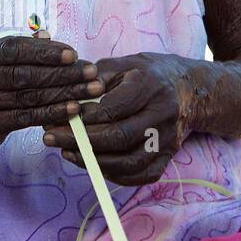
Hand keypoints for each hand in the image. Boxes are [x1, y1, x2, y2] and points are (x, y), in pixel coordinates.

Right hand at [0, 31, 104, 154]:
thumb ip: (18, 48)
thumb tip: (46, 35)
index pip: (13, 49)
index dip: (44, 52)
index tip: (72, 54)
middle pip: (24, 74)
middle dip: (62, 73)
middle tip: (90, 72)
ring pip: (29, 96)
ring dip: (64, 93)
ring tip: (89, 90)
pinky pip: (26, 117)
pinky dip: (52, 112)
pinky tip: (73, 108)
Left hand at [41, 52, 205, 185]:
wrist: (188, 89)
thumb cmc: (145, 75)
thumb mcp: (122, 64)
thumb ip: (95, 77)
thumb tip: (66, 92)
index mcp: (150, 86)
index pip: (113, 108)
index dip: (83, 118)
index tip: (58, 118)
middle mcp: (162, 114)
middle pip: (120, 137)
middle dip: (81, 141)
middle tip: (52, 139)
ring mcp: (168, 138)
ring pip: (130, 162)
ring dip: (94, 162)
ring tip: (68, 153)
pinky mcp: (169, 156)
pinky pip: (141, 175)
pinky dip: (115, 176)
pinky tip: (93, 164)